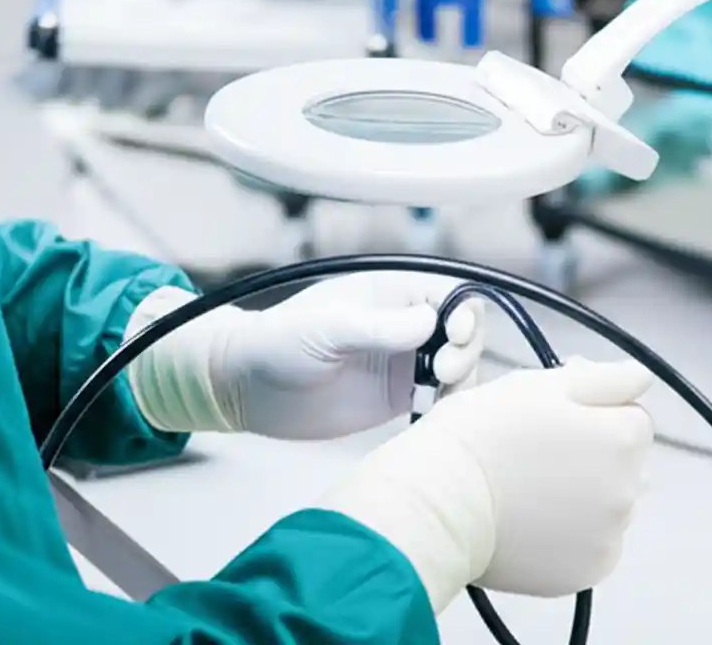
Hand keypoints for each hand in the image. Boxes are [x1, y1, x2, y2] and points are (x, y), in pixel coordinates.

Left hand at [124, 273, 484, 438]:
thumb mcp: (326, 329)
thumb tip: (431, 322)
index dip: (464, 312)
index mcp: (389, 294)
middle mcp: (403, 325)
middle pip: (464, 331)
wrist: (245, 389)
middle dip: (466, 350)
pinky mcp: (398, 398)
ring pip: (459, 367)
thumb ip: (377, 327)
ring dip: (462, 382)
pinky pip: (440, 400)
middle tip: (443, 372)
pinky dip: (448, 409)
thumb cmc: (277, 343)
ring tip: (442, 400)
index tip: (453, 335)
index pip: (449, 293)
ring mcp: (403, 362)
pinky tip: (435, 418)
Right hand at [318, 358, 654, 611]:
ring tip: (527, 493)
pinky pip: (591, 546)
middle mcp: (629, 491)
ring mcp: (609, 538)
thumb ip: (602, 379)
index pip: (632, 417)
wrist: (435, 502)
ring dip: (583, 497)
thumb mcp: (538, 384)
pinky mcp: (585, 574)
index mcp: (623, 438)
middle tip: (534, 455)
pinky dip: (570, 537)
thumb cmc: (481, 432)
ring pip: (607, 506)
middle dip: (594, 456)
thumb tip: (640, 378)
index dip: (592, 413)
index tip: (551, 420)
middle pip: (624, 464)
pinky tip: (531, 524)